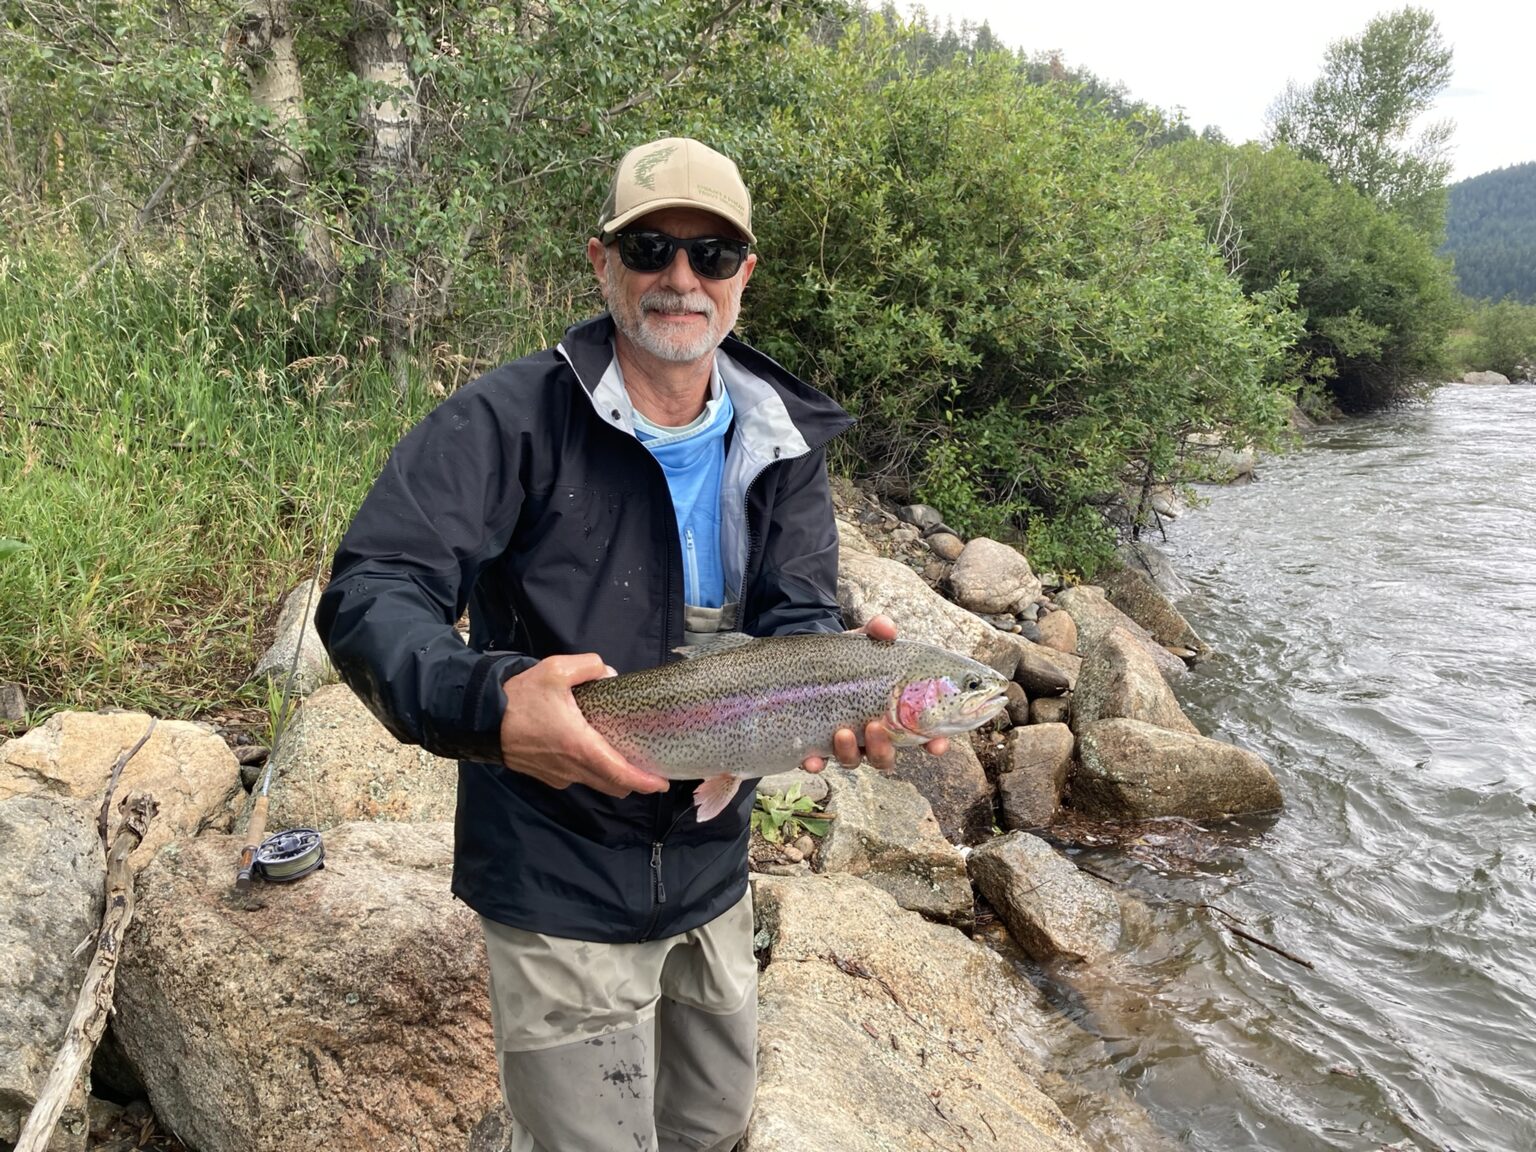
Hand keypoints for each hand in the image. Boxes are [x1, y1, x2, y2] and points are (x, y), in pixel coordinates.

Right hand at [500, 654, 669, 797]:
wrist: (480, 719)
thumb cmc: (519, 697)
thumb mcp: (556, 670)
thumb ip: (588, 666)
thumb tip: (607, 673)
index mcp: (580, 747)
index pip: (620, 774)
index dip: (643, 782)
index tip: (661, 783)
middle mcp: (571, 768)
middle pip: (611, 785)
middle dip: (633, 782)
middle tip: (649, 770)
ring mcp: (557, 775)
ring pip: (593, 783)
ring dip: (611, 777)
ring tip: (624, 761)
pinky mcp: (544, 775)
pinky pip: (575, 778)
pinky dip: (590, 773)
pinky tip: (591, 754)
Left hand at [801, 614, 949, 773]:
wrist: (811, 664)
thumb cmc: (850, 658)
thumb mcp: (863, 644)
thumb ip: (876, 633)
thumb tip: (886, 627)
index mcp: (893, 714)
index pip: (922, 735)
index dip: (934, 743)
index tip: (937, 745)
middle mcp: (871, 734)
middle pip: (885, 756)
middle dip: (883, 749)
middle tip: (875, 727)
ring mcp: (845, 743)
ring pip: (854, 760)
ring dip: (850, 752)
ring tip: (842, 732)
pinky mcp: (817, 745)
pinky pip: (819, 762)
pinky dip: (817, 763)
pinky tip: (812, 759)